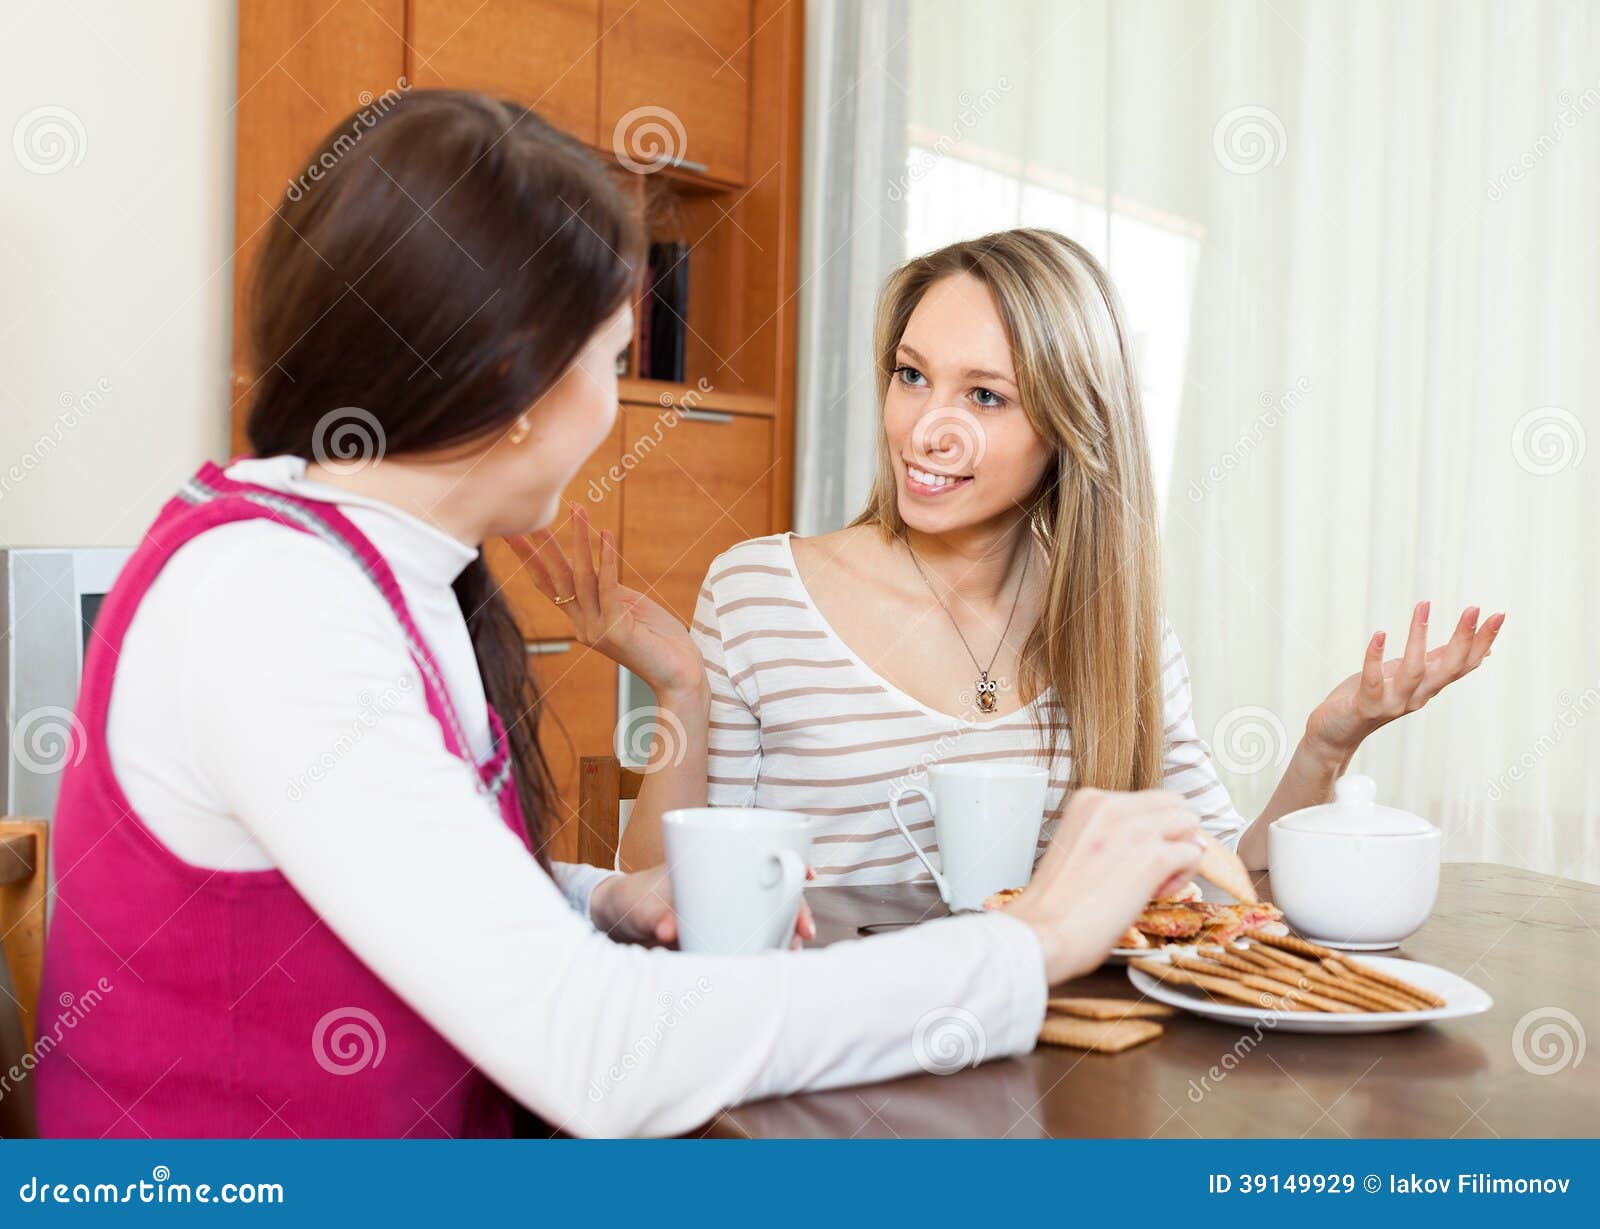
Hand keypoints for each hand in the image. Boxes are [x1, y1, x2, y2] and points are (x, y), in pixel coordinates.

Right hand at [509, 503, 707, 698]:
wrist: (681, 676)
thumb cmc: (660, 641)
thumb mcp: (629, 606)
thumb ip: (608, 588)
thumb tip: (592, 562)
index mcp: (582, 621)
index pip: (550, 586)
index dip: (532, 559)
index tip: (517, 533)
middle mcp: (583, 625)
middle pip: (557, 579)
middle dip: (542, 546)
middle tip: (530, 517)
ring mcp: (598, 629)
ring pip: (581, 577)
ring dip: (579, 539)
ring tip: (576, 508)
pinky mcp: (617, 630)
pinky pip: (609, 587)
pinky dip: (606, 559)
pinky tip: (605, 535)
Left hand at [589, 865, 816, 949]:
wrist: (616, 918)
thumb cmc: (632, 899)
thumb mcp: (641, 906)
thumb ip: (652, 917)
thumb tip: (668, 931)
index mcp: (714, 865)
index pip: (762, 856)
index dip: (791, 861)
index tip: (807, 872)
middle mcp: (727, 886)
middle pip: (774, 891)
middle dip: (796, 909)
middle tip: (802, 931)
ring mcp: (725, 912)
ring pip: (768, 918)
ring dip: (784, 933)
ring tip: (787, 952)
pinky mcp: (720, 938)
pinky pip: (751, 940)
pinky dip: (766, 949)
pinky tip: (771, 963)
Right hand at [1005, 789, 1202, 983]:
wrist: (1042, 931)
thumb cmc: (1056, 903)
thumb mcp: (1077, 845)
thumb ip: (1111, 834)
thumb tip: (1157, 839)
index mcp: (1091, 801)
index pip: (1148, 800)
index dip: (1150, 830)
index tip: (1132, 858)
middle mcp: (1113, 806)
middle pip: (1175, 806)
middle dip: (1173, 836)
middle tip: (1151, 870)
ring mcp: (1135, 829)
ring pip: (1190, 826)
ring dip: (1181, 855)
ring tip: (1154, 883)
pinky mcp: (1153, 857)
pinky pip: (1193, 854)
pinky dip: (1183, 877)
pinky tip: (1155, 894)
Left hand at [1305, 603, 1504, 762]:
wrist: (1335, 733)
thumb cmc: (1371, 697)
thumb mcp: (1409, 675)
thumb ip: (1439, 662)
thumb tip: (1480, 651)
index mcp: (1428, 687)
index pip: (1463, 664)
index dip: (1482, 642)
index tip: (1498, 616)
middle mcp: (1416, 697)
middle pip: (1448, 669)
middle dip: (1464, 639)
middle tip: (1474, 609)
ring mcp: (1392, 703)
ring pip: (1413, 672)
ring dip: (1419, 639)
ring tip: (1423, 607)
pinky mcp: (1365, 706)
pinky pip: (1372, 680)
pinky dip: (1375, 657)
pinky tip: (1379, 634)